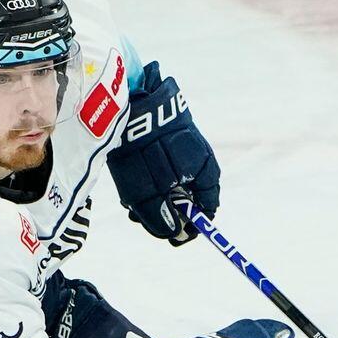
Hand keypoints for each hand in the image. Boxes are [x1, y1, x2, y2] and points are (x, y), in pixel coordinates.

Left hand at [105, 61, 219, 244]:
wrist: (131, 101)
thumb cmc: (142, 149)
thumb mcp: (146, 192)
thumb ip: (161, 216)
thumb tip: (173, 234)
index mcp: (206, 173)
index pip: (207, 208)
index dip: (190, 226)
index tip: (171, 236)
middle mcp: (200, 161)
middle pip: (188, 199)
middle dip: (165, 212)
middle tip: (140, 216)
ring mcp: (185, 149)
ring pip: (172, 186)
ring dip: (153, 198)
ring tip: (130, 201)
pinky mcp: (170, 141)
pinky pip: (164, 169)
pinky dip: (149, 181)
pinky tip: (130, 183)